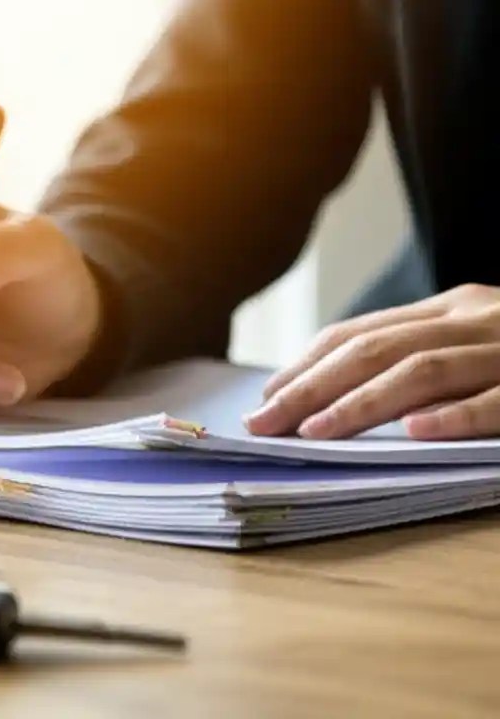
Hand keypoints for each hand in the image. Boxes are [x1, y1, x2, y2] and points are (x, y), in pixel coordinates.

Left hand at [245, 284, 499, 439]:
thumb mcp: (476, 341)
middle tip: (264, 423)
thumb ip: (420, 357)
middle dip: (311, 387)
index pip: (361, 334)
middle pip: (377, 349)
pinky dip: (454, 415)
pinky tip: (413, 432)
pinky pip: (496, 400)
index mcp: (450, 309)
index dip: (306, 366)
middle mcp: (473, 320)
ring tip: (314, 432)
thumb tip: (334, 397)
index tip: (264, 399)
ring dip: (362, 402)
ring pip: (424, 370)